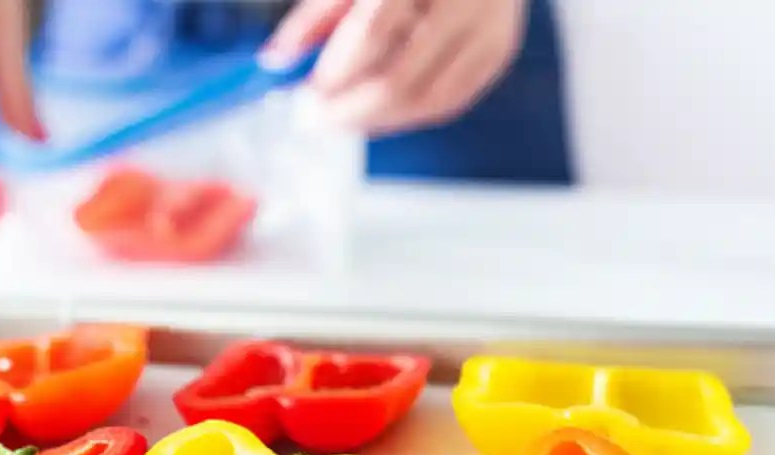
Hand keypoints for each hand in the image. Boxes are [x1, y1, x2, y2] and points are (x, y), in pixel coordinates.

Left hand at [267, 0, 526, 134]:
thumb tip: (274, 59)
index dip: (336, 73)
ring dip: (379, 122)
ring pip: (429, 100)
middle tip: (315, 120)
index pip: (373, 31)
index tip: (305, 94)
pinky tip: (378, 115)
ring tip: (342, 120)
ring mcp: (490, 27)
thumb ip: (315, 15)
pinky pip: (452, 100)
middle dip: (351, 111)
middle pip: (401, 79)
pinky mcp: (501, 49)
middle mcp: (464, 0)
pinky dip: (409, 115)